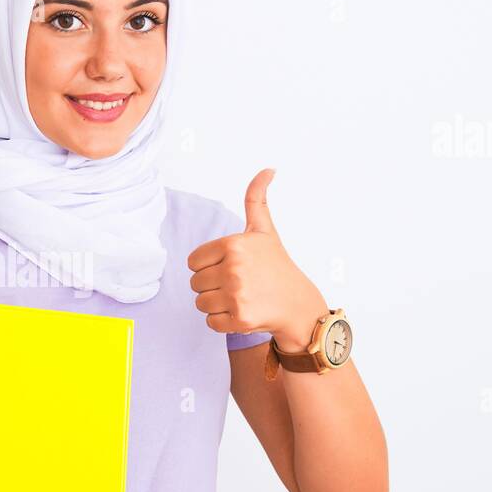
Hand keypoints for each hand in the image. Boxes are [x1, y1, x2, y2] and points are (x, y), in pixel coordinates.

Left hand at [186, 169, 328, 350]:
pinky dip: (223, 322)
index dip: (209, 266)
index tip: (230, 267)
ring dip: (216, 305)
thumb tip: (269, 169)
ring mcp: (237, 295)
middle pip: (195, 284)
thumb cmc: (277, 266)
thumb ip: (256, 198)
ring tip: (240, 298)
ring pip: (200, 304)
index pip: (193, 262)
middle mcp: (234, 268)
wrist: (298, 304)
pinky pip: (210, 322)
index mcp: (233, 244)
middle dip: (212, 286)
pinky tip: (243, 312)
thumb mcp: (265, 230)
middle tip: (238, 285)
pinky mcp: (240, 319)